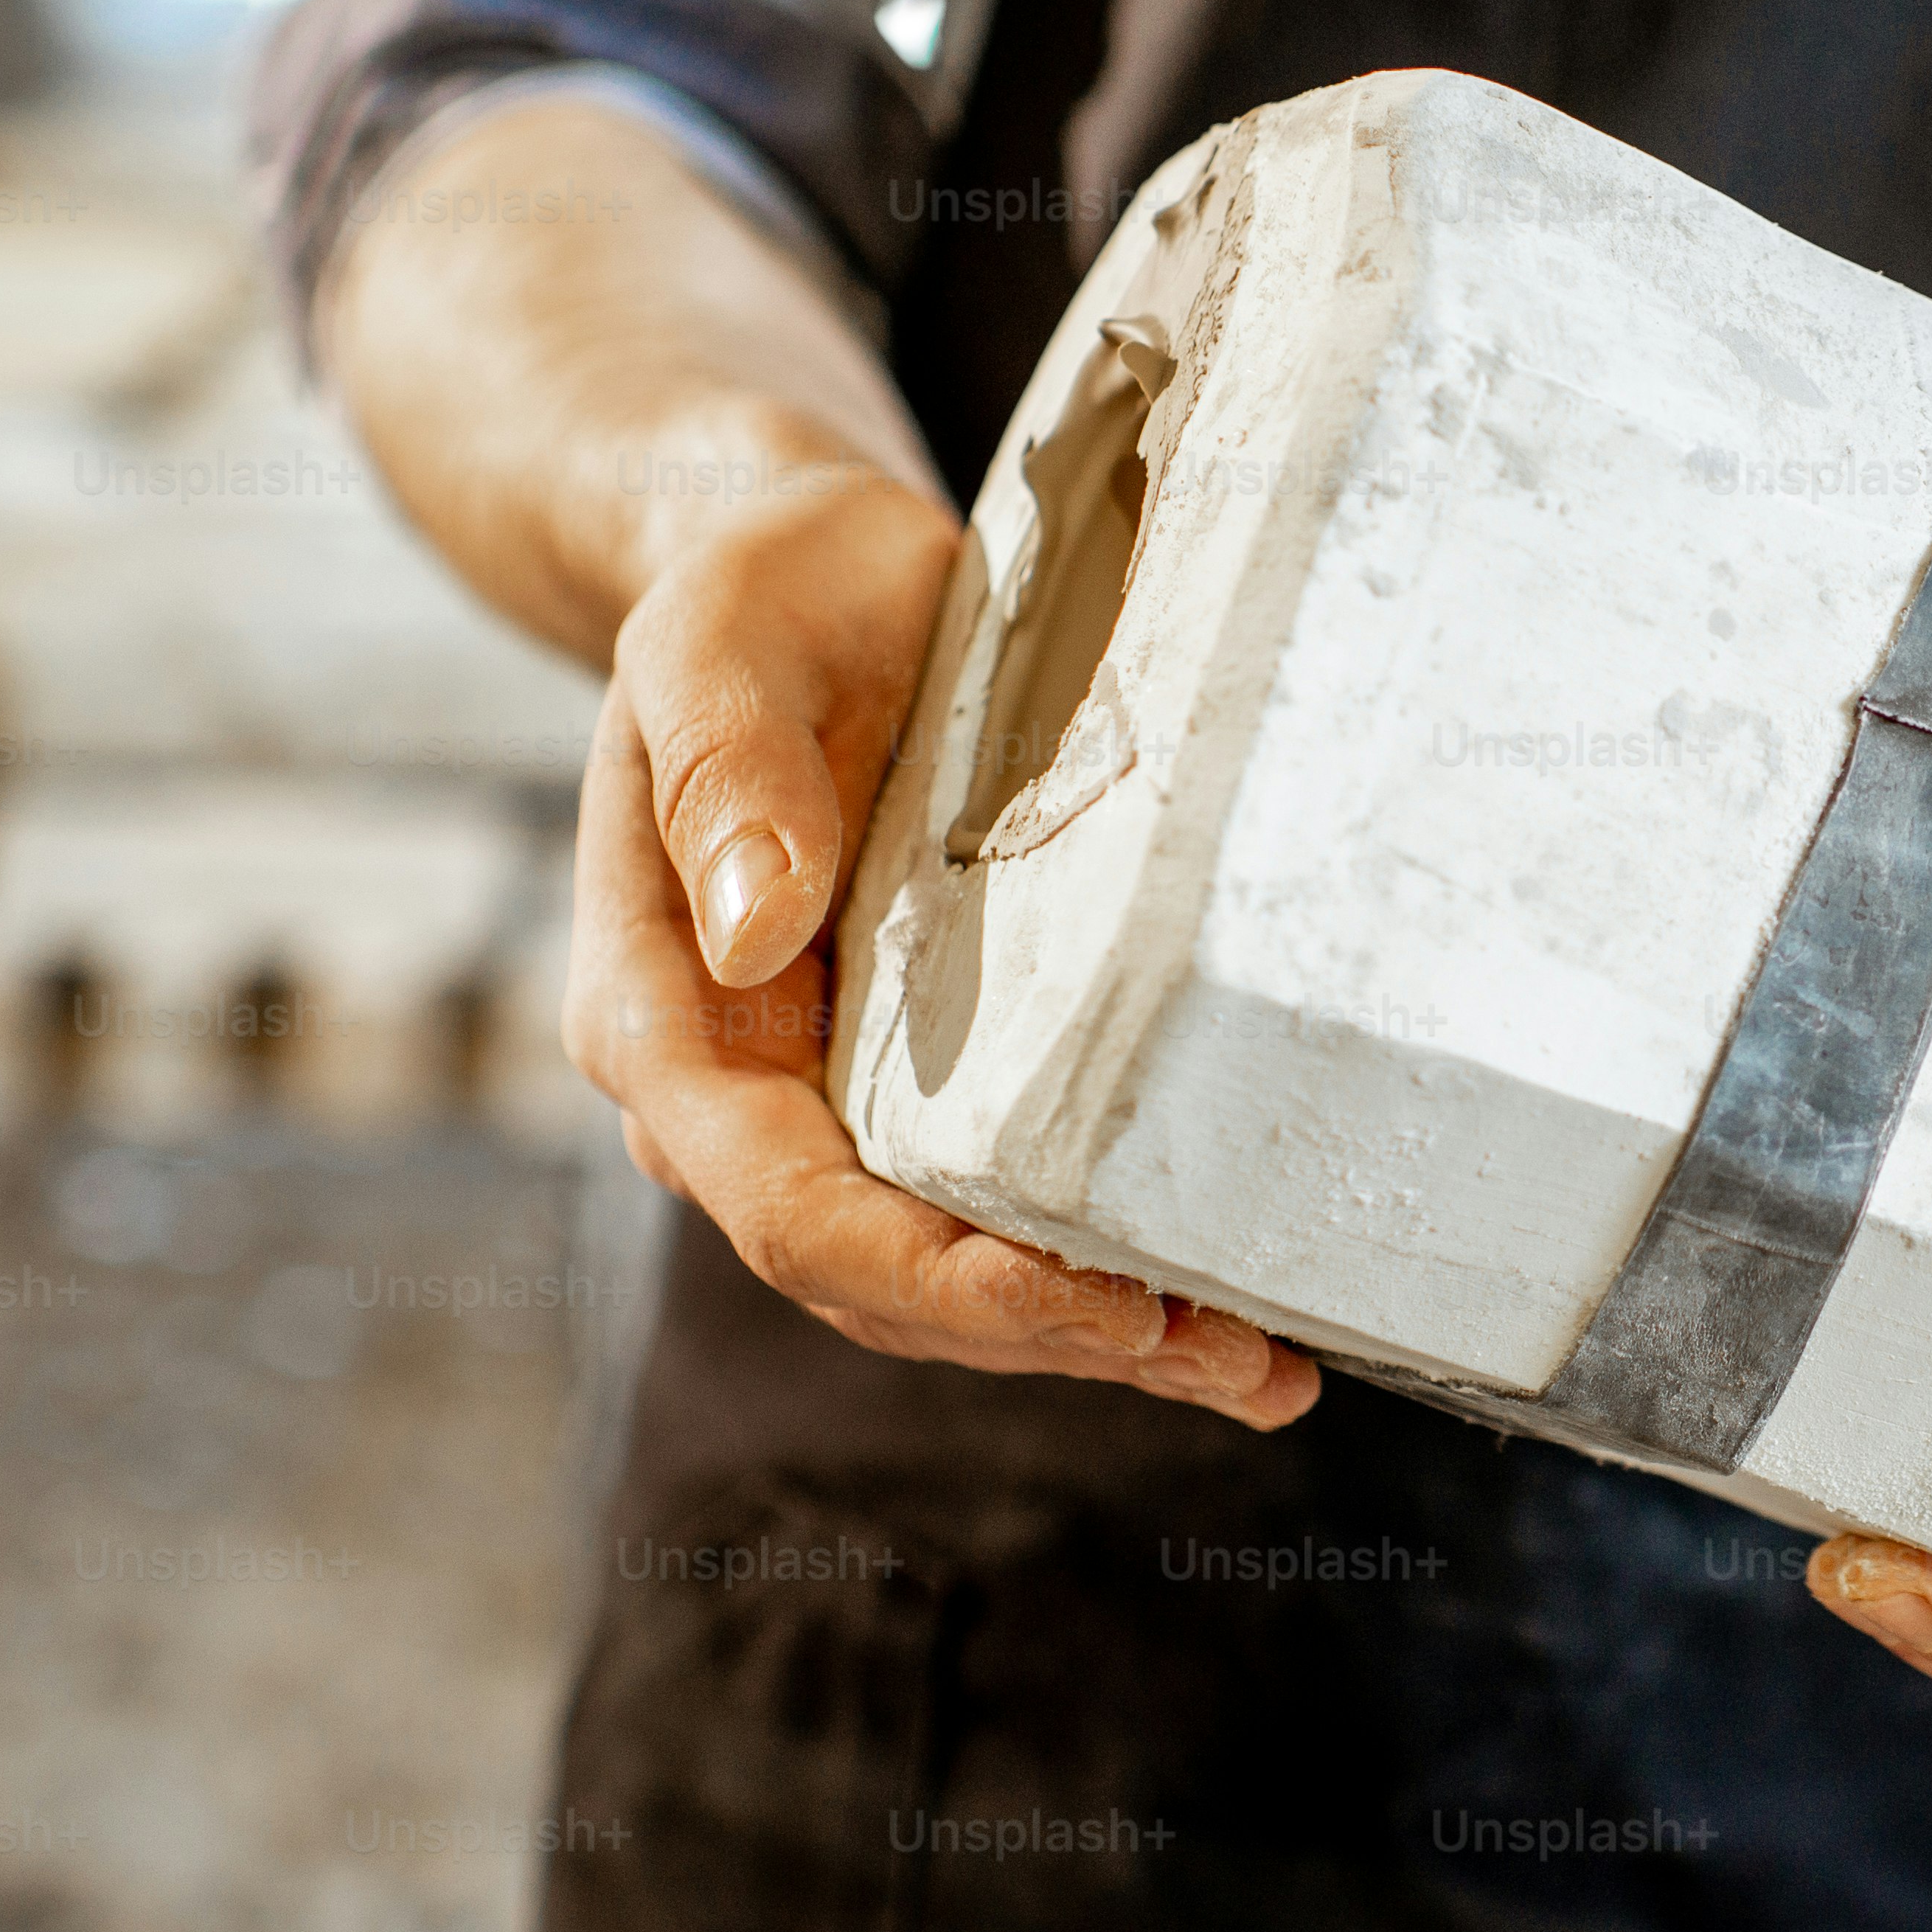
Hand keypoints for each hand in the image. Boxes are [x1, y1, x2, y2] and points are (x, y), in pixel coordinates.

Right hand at [568, 459, 1318, 1425]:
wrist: (796, 565)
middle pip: (884, 1277)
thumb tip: (748, 928)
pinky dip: (1103, 1263)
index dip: (936, 1279)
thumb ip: (723, 770)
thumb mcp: (721, 638)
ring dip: (1098, 1332)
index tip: (1079, 1304)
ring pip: (948, 1272)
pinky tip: (1225, 1297)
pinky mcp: (916, 1074)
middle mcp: (742, 1088)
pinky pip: (997, 1205)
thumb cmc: (755, 587)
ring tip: (1262, 1366)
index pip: (787, 1205)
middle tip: (1231, 1361)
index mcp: (669, 1015)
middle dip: (1053, 1336)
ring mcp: (830, 1094)